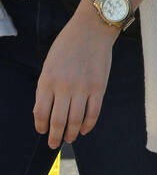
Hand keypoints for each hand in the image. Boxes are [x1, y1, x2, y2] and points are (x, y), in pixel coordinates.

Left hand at [34, 8, 115, 148]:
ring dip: (71, 134)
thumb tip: (44, 112)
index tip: (42, 131)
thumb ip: (46, 86)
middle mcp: (64, 86)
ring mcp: (82, 88)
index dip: (40, 126)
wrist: (92, 30)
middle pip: (58, 121)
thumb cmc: (67, 46)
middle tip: (54, 144)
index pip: (40, 112)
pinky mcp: (99, 88)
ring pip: (76, 121)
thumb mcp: (49, 64)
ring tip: (69, 139)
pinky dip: (88, 125)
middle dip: (55, 136)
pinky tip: (84, 130)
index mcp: (47, 79)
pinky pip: (93, 113)